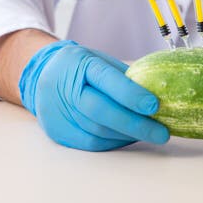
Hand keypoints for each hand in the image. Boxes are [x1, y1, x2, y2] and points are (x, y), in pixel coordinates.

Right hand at [18, 40, 169, 150]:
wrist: (42, 75)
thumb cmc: (80, 67)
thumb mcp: (99, 60)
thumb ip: (123, 76)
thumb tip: (158, 92)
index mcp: (79, 63)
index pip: (105, 79)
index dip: (130, 94)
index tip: (154, 106)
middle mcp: (65, 88)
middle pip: (100, 111)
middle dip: (134, 124)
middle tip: (161, 132)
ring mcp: (57, 112)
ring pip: (96, 130)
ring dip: (127, 135)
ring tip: (150, 134)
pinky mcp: (57, 131)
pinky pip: (90, 143)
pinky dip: (114, 142)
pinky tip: (129, 138)